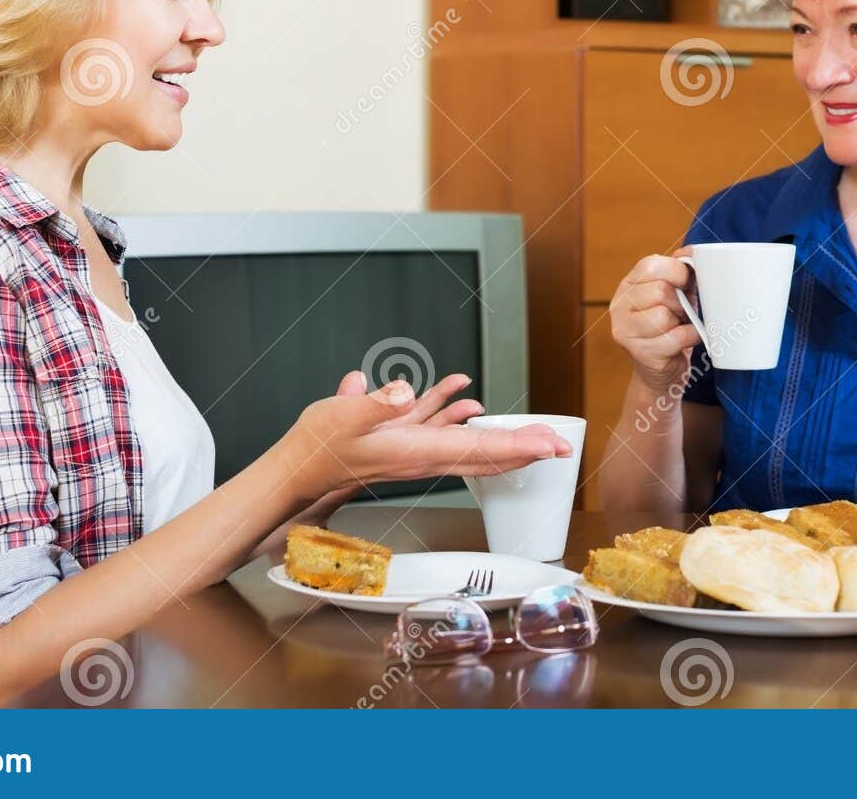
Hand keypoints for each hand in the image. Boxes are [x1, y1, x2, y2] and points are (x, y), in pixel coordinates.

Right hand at [281, 371, 571, 498]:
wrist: (296, 468)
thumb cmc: (316, 448)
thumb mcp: (341, 418)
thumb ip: (372, 403)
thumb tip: (398, 388)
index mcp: (418, 451)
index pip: (481, 449)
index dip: (520, 447)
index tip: (552, 448)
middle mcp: (424, 454)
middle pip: (487, 454)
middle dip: (525, 449)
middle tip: (560, 444)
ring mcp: (414, 446)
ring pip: (470, 443)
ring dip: (501, 436)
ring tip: (530, 431)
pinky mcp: (400, 436)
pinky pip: (439, 423)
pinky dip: (458, 409)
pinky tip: (465, 393)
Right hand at [610, 250, 701, 392]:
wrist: (662, 370)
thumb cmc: (670, 326)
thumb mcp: (675, 294)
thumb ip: (681, 270)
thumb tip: (693, 251)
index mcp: (628, 284)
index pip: (650, 265)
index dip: (676, 271)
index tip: (686, 282)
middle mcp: (619, 305)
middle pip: (660, 291)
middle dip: (680, 302)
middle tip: (681, 312)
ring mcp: (624, 330)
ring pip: (664, 315)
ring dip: (681, 322)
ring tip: (678, 326)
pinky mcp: (638, 352)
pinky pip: (675, 337)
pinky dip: (689, 337)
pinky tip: (685, 339)